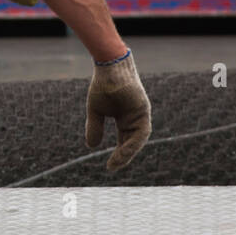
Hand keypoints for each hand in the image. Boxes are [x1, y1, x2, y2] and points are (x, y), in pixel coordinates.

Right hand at [86, 50, 151, 170]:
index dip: (118, 153)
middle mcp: (136, 118)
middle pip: (132, 142)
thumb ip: (96, 127)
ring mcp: (141, 114)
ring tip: (116, 162)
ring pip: (138, 139)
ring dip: (129, 152)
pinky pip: (141, 131)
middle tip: (112, 167)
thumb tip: (91, 147)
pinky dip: (133, 142)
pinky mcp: (144, 110)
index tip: (110, 166)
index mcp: (126, 118)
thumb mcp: (96, 110)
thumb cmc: (102, 85)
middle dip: (123, 156)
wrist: (109, 67)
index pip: (125, 140)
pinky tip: (123, 150)